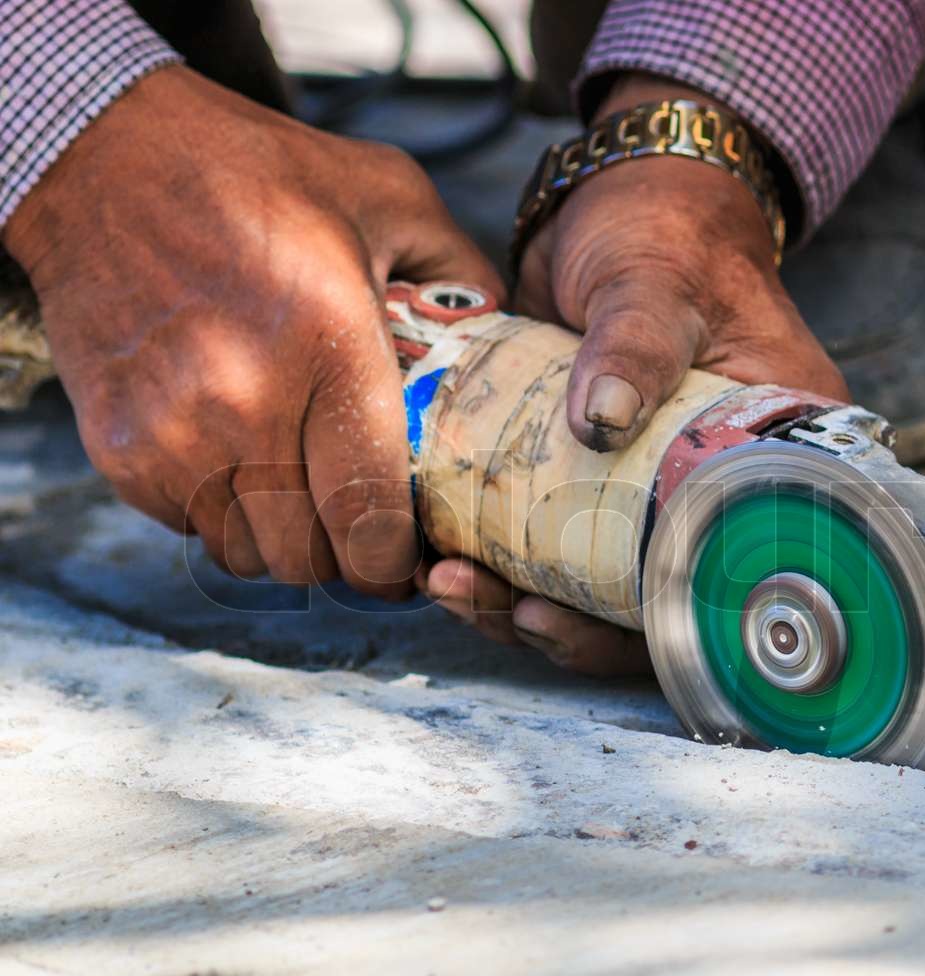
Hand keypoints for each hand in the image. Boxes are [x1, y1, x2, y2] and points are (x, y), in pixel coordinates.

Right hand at [3, 66, 503, 597]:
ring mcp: (172, 434)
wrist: (108, 158)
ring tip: (304, 483)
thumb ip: (464, 273)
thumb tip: (509, 338)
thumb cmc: (257, 178)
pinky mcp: (120, 448)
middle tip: (363, 516)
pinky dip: (222, 510)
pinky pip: (190, 525)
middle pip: (312, 560)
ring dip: (285, 536)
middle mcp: (244, 404)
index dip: (397, 560)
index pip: (369, 520)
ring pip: (249, 555)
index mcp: (327, 348)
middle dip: (347, 553)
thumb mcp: (389, 197)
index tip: (411, 549)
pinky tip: (241, 453)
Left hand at [426, 75, 846, 673]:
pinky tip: (443, 558)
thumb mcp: (656, 281)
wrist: (614, 207)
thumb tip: (603, 418)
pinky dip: (500, 564)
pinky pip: (553, 550)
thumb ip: (636, 342)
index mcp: (776, 458)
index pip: (742, 569)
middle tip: (505, 610)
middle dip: (578, 625)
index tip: (592, 615)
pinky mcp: (593, 488)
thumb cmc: (666, 233)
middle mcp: (722, 493)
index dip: (670, 617)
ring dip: (522, 602)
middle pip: (665, 599)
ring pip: (600, 590)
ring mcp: (653, 496)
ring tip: (452, 582)